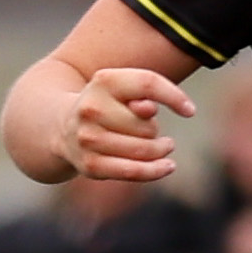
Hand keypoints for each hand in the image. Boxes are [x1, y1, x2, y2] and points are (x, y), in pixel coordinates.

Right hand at [60, 66, 194, 187]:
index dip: (173, 97)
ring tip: (161, 146)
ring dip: (160, 149)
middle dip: (155, 128)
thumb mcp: (124, 88)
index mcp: (103, 81)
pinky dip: (156, 170)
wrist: (61, 126)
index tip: (190, 111)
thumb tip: (148, 110)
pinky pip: (134, 171)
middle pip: (148, 125)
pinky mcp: (90, 165)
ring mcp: (88, 138)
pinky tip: (169, 166)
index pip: (147, 84)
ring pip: (144, 149)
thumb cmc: (108, 104)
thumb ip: (143, 89)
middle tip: (145, 128)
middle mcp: (90, 108)